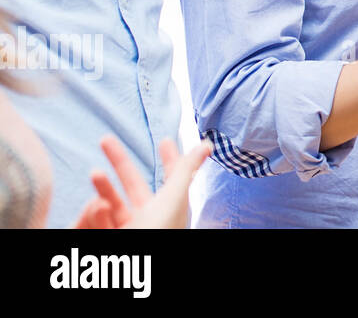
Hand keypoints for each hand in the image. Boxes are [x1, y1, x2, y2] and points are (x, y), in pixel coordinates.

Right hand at [70, 136, 211, 228]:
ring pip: (110, 202)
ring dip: (102, 187)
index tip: (165, 141)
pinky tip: (96, 210)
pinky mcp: (106, 237)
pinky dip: (93, 213)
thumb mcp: (173, 198)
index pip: (172, 178)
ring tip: (94, 173)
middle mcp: (149, 217)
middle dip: (119, 161)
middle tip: (105, 139)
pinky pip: (95, 219)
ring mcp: (127, 229)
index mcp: (170, 207)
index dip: (170, 159)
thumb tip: (208, 143)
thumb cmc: (158, 231)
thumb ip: (185, 170)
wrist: (133, 272)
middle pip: (133, 184)